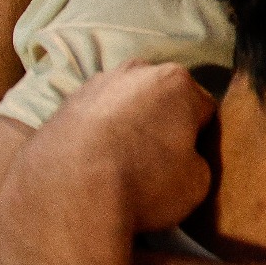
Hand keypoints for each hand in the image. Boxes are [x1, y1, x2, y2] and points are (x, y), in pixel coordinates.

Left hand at [1, 61, 215, 236]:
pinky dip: (96, 135)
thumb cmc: (142, 183)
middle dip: (162, 124)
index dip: (199, 140)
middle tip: (156, 163)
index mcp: (177, 82)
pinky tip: (92, 164)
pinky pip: (92, 118)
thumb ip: (196, 159)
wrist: (66, 193)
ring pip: (124, 104)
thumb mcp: (196, 183)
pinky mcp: (62, 104)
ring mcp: (95, 84)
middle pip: (161, 99)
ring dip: (127, 126)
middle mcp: (137, 71)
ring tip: (119, 165)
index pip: (202, 111)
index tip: (189, 164)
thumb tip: (182, 158)